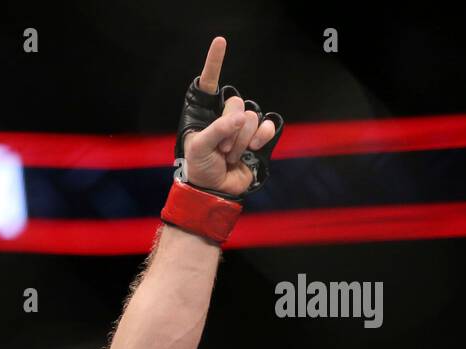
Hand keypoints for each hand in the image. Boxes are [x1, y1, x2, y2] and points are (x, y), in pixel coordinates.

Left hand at [181, 37, 277, 195]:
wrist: (214, 190)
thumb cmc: (199, 167)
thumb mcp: (199, 147)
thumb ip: (217, 129)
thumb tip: (240, 117)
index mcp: (206, 113)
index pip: (210, 83)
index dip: (215, 61)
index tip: (220, 41)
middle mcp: (225, 115)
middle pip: (237, 103)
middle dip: (228, 129)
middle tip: (220, 150)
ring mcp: (242, 127)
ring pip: (251, 117)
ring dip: (240, 141)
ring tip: (229, 155)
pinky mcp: (257, 138)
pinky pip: (266, 125)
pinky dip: (260, 137)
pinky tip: (252, 149)